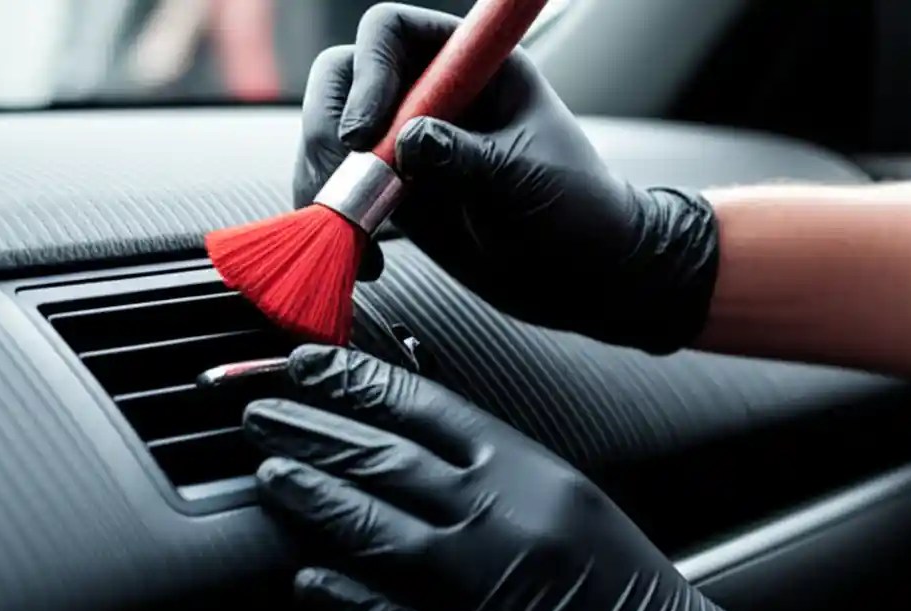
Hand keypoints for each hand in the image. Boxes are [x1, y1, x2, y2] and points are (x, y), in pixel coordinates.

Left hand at [244, 345, 843, 610]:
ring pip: (378, 528)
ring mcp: (487, 586)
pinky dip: (343, 595)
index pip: (427, 407)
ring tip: (269, 474)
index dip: (357, 382)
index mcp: (535, 471)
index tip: (309, 366)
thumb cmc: (627, 588)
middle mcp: (507, 518)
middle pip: (388, 459)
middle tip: (262, 413)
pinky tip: (305, 577)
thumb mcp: (572, 498)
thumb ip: (498, 467)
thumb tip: (413, 438)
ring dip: (314, 497)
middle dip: (314, 430)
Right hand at [294, 3, 719, 352]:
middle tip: (342, 184)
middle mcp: (432, 95)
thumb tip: (406, 143)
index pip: (393, 33)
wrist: (587, 277)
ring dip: (323, 183)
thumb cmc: (579, 212)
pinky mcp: (397, 196)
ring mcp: (409, 146)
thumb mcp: (526, 179)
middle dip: (327, 131)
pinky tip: (367, 258)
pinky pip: (342, 196)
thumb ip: (466, 158)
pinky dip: (338, 224)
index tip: (364, 132)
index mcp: (473, 65)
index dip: (370, 73)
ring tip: (353, 232)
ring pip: (330, 140)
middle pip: (343, 81)